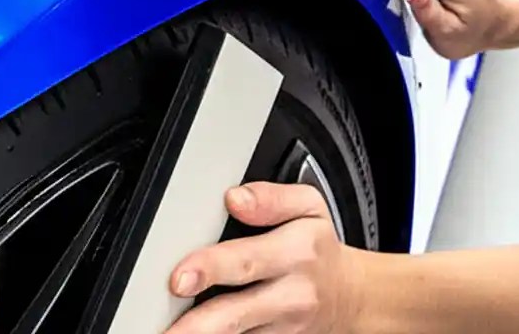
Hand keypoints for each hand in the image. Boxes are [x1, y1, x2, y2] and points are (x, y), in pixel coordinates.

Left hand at [164, 182, 365, 333]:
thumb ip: (270, 197)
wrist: (351, 296)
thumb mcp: (309, 207)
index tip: (179, 278)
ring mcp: (282, 326)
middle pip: (236, 312)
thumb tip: (235, 198)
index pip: (246, 261)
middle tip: (167, 327)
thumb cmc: (319, 248)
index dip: (209, 269)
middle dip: (197, 322)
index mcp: (295, 252)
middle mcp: (290, 294)